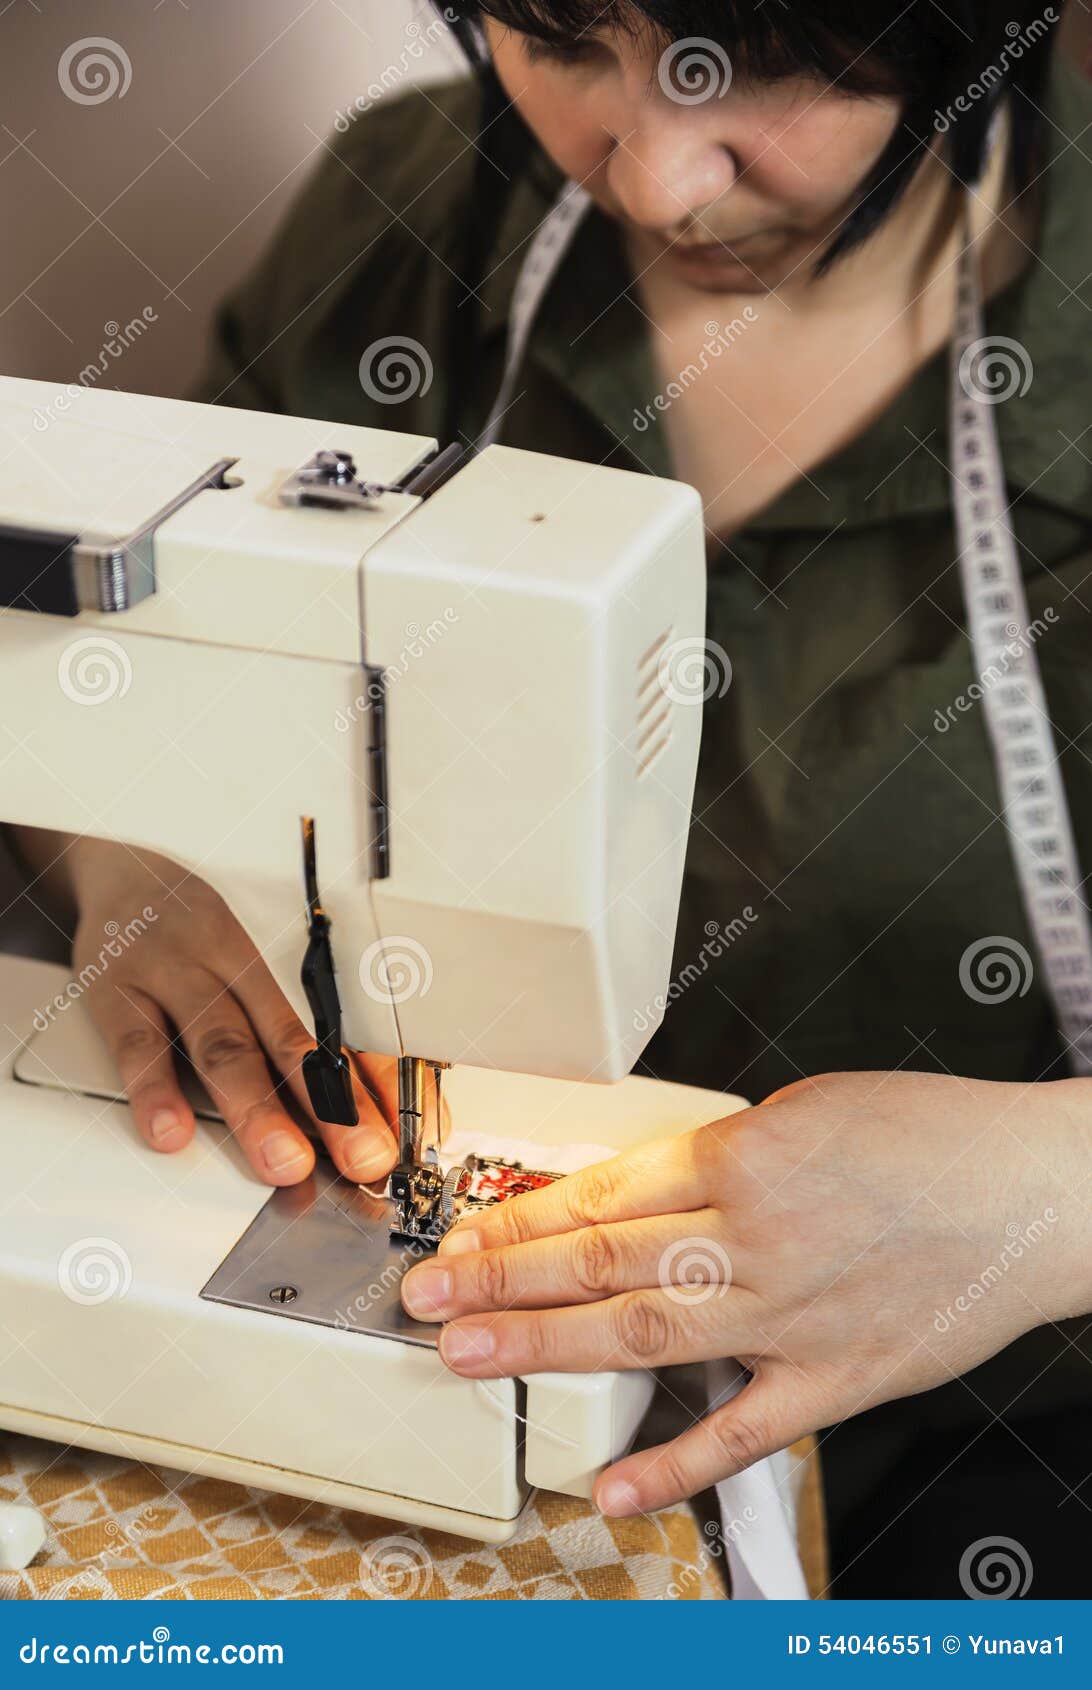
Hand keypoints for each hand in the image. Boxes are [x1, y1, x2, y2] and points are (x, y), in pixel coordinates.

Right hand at [66, 836, 398, 1184]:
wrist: (114, 871)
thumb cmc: (184, 929)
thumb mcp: (233, 960)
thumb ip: (268, 1029)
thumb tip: (334, 1099)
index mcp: (259, 965)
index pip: (317, 1037)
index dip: (355, 1092)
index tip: (383, 1139)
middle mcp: (221, 968)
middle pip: (278, 1043)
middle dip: (323, 1110)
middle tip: (357, 1159)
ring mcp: (169, 978)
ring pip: (218, 1044)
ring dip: (253, 1108)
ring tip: (280, 1159)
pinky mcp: (113, 991)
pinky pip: (136, 1042)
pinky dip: (155, 1091)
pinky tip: (170, 1131)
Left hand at [401, 1070, 1090, 1514]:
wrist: (1032, 1191)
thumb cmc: (927, 1135)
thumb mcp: (805, 1108)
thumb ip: (714, 1157)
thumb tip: (629, 1192)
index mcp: (741, 1156)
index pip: (599, 1194)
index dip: (516, 1220)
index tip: (458, 1237)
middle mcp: (752, 1238)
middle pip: (598, 1263)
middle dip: (499, 1281)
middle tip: (425, 1301)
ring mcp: (790, 1317)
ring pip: (643, 1337)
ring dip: (545, 1349)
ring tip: (469, 1357)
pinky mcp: (834, 1381)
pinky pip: (741, 1432)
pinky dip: (673, 1465)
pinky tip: (610, 1485)